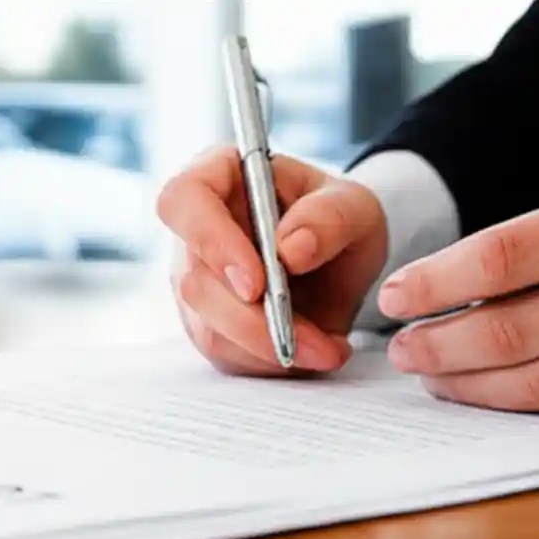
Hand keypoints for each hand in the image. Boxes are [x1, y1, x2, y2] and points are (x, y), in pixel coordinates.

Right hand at [157, 147, 388, 375]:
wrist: (340, 262)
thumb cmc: (336, 218)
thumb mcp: (355, 206)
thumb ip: (330, 217)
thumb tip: (291, 247)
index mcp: (217, 177)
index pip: (183, 200)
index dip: (210, 242)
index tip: (255, 282)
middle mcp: (194, 232)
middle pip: (194, 281)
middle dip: (253, 320)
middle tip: (313, 339)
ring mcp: (196, 281)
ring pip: (209, 327)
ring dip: (270, 347)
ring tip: (327, 347)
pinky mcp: (208, 324)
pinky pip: (226, 353)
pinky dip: (270, 361)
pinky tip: (310, 351)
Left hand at [379, 176, 538, 411]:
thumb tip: (446, 296)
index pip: (500, 257)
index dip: (434, 283)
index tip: (394, 295)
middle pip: (508, 331)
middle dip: (437, 346)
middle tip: (400, 350)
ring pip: (537, 384)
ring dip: (468, 386)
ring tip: (430, 375)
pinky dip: (520, 403)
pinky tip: (485, 393)